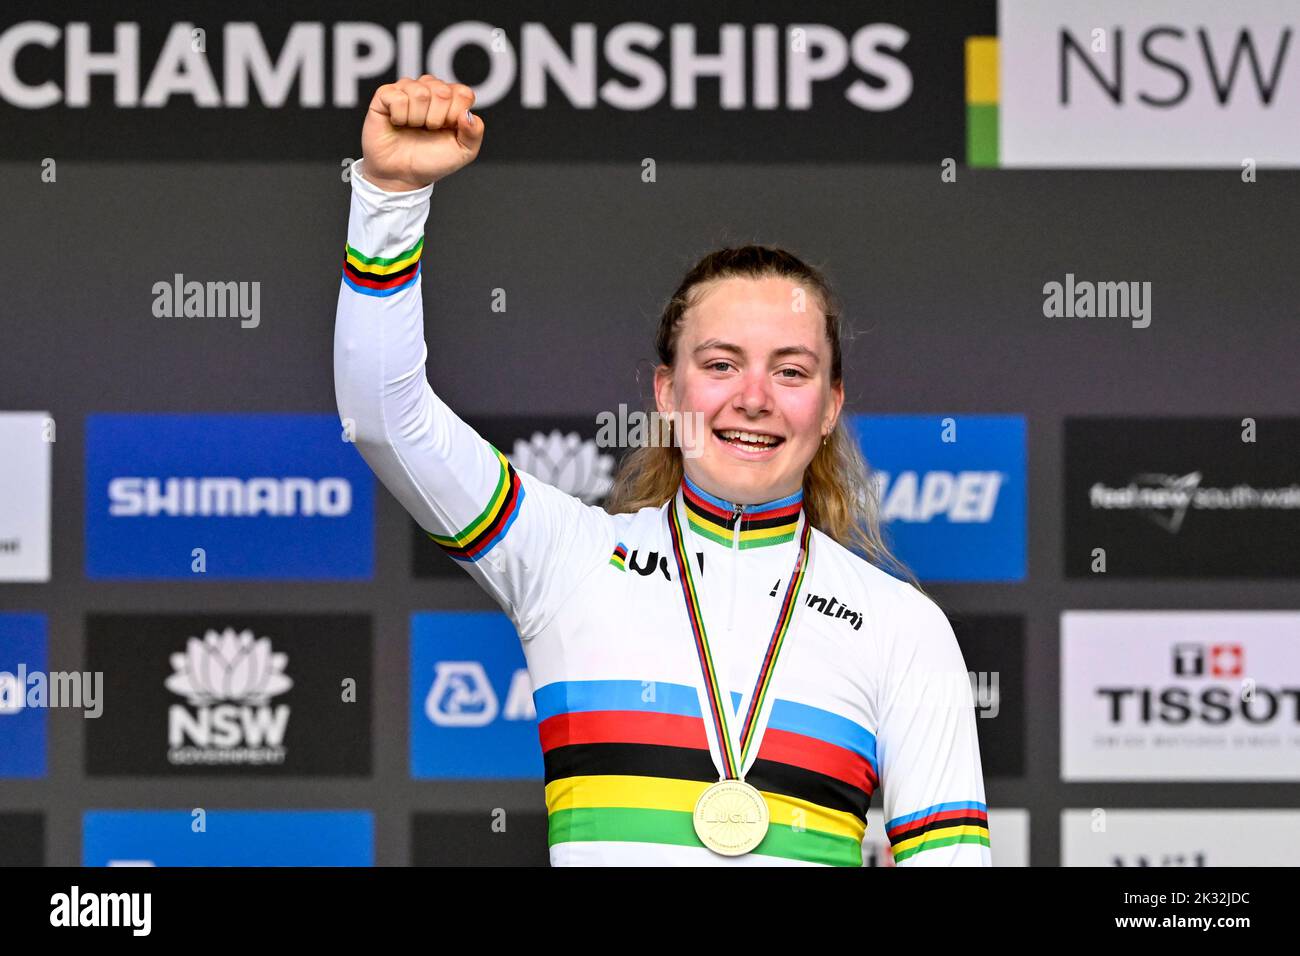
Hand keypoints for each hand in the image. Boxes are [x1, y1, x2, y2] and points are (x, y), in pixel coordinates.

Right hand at [361, 75, 483, 190]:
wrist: (402, 175)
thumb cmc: (431, 161)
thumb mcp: (462, 153)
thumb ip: (474, 134)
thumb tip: (468, 114)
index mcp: (450, 99)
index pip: (462, 93)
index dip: (455, 115)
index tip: (446, 129)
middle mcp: (429, 89)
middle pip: (442, 91)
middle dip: (436, 119)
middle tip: (428, 130)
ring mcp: (407, 89)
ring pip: (420, 92)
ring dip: (417, 119)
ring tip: (412, 127)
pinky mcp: (385, 95)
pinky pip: (398, 97)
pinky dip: (400, 117)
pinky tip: (398, 123)